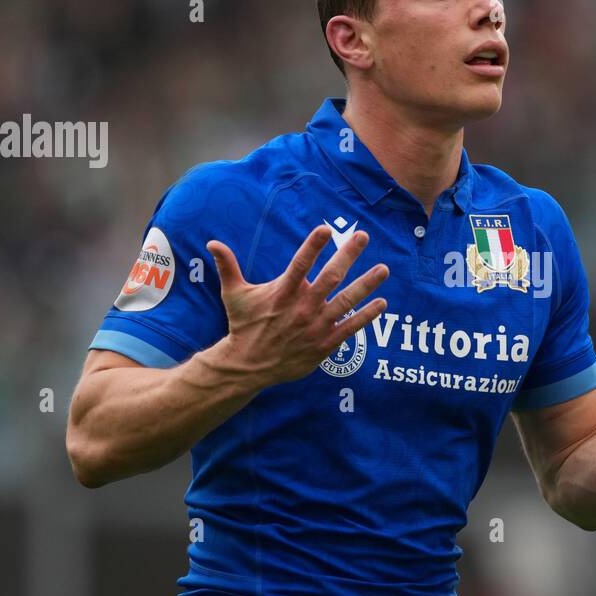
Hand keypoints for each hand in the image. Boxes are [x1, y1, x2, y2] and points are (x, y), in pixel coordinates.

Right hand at [206, 224, 388, 387]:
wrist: (249, 365)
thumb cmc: (244, 325)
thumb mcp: (234, 295)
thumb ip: (227, 267)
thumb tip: (212, 242)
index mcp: (282, 292)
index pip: (299, 264)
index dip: (312, 246)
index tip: (325, 229)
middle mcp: (302, 307)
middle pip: (330, 277)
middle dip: (348, 255)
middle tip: (363, 236)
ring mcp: (316, 325)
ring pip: (346, 301)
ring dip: (367, 284)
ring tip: (384, 268)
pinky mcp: (325, 343)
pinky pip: (350, 327)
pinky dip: (367, 315)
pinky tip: (382, 302)